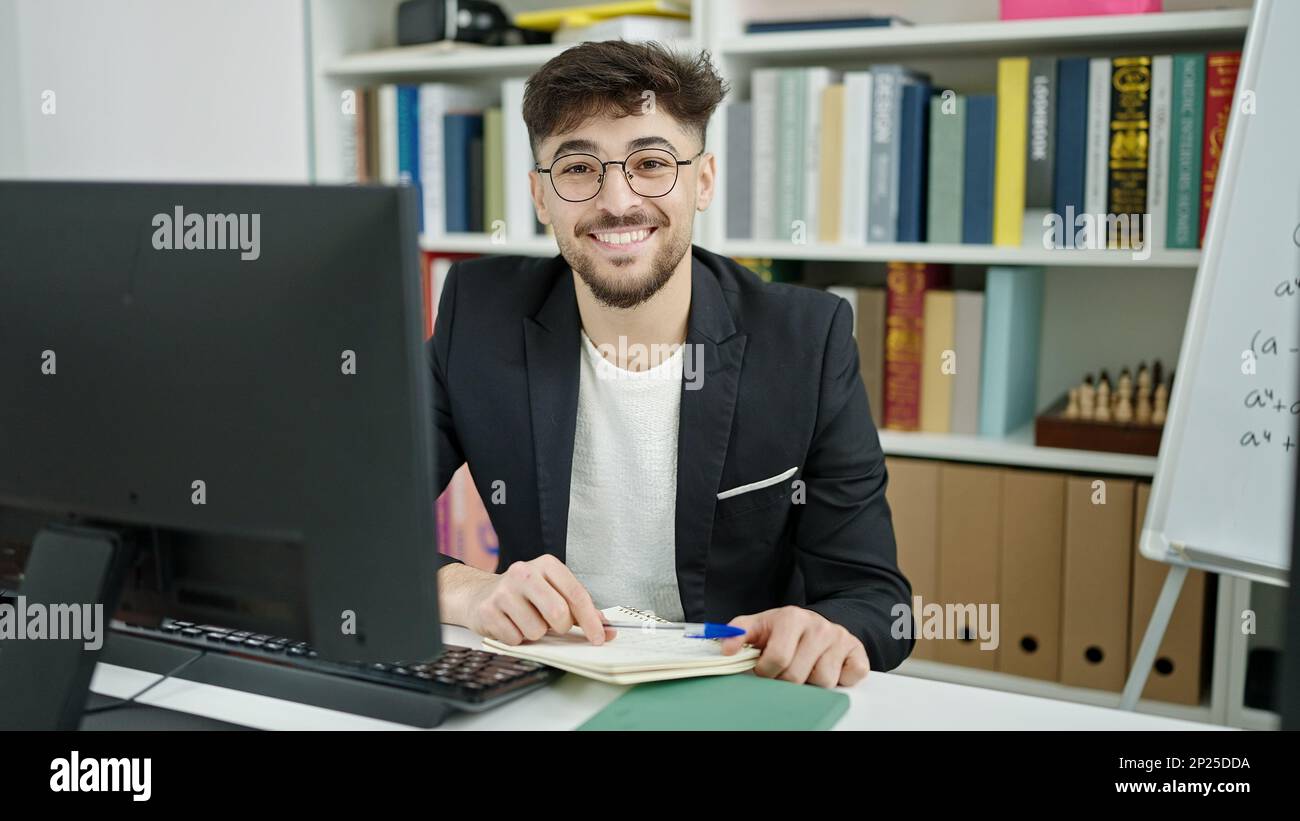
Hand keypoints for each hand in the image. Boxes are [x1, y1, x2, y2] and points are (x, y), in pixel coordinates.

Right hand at [464, 554, 615, 645]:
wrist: (480, 595)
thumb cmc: (524, 595)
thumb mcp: (553, 592)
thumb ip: (579, 609)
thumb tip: (606, 629)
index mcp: (546, 565)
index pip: (576, 594)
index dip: (590, 621)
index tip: (599, 637)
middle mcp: (524, 572)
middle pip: (558, 613)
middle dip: (561, 627)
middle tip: (553, 625)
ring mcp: (504, 591)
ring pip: (536, 630)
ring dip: (536, 634)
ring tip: (527, 621)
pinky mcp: (488, 610)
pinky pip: (515, 639)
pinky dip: (518, 639)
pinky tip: (511, 625)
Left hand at [720, 606, 869, 687]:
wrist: (816, 623)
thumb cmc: (784, 630)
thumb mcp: (758, 626)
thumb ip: (738, 633)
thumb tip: (726, 649)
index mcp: (792, 617)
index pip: (777, 659)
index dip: (767, 671)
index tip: (765, 668)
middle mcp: (819, 626)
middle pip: (798, 675)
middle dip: (787, 679)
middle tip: (787, 668)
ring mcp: (840, 638)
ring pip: (823, 682)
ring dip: (812, 681)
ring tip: (808, 665)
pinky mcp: (858, 652)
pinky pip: (850, 678)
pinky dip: (841, 679)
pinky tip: (829, 666)